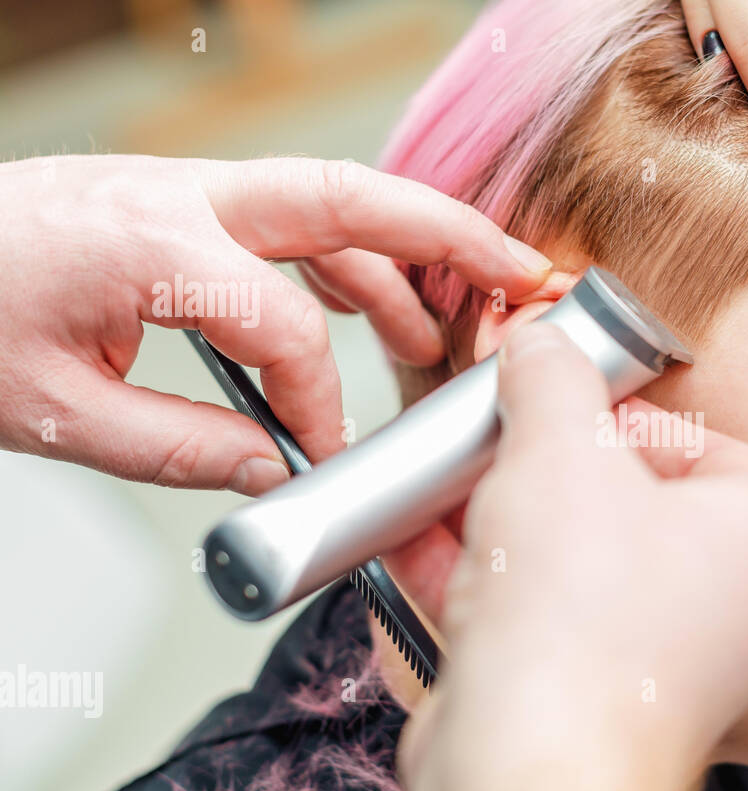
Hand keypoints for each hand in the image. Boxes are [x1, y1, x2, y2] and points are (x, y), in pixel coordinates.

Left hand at [0, 154, 552, 493]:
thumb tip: (275, 477)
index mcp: (153, 246)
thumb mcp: (56, 413)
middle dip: (450, 235)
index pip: (287, 335)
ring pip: (327, 203)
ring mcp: (179, 187)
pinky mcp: (174, 200)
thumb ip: (182, 450)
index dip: (322, 407)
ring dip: (404, 253)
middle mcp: (179, 195)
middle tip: (521, 275)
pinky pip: (284, 218)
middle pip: (351, 200)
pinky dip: (342, 255)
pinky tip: (366, 302)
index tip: (324, 458)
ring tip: (450, 320)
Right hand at [394, 320, 747, 790]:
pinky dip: (476, 582)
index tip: (564, 400)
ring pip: (569, 564)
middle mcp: (723, 605)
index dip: (622, 413)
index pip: (703, 442)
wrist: (531, 768)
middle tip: (492, 438)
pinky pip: (531, 620)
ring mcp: (656, 660)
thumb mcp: (561, 448)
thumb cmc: (582, 626)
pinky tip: (418, 544)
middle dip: (537, 467)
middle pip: (624, 503)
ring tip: (440, 483)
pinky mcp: (587, 700)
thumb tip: (544, 345)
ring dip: (494, 521)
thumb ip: (553, 378)